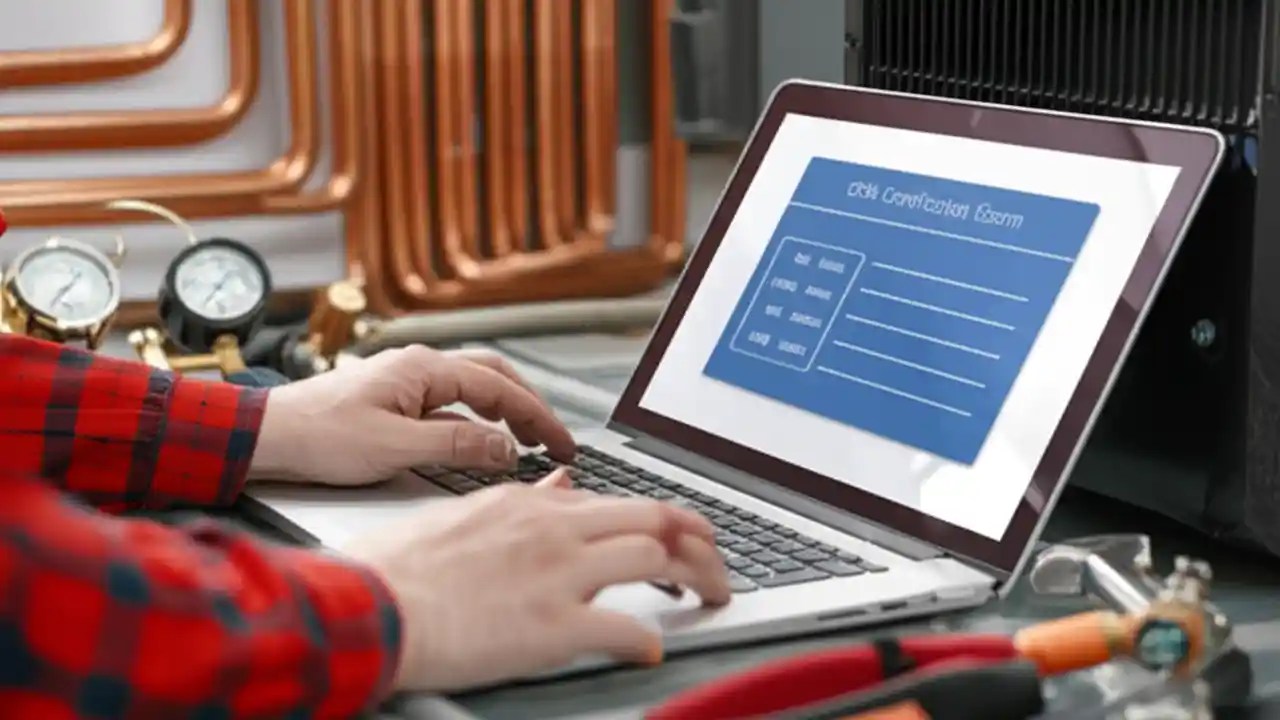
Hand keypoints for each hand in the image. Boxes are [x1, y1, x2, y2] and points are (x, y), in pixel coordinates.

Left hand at [249, 345, 574, 485]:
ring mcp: (405, 382)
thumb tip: (505, 448)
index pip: (500, 389)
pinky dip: (475, 423)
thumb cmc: (316, 437)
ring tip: (529, 441)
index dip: (538, 418)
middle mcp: (418, 367)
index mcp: (423, 369)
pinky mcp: (393, 401)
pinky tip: (480, 445)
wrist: (263, 437)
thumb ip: (457, 447)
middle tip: (556, 439)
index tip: (562, 443)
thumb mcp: (395, 448)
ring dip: (504, 412)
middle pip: (493, 377)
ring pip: (471, 390)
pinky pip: (448, 405)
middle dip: (530, 407)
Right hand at [341, 471, 731, 692]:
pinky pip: (624, 628)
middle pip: (656, 518)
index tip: (679, 535)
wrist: (371, 604)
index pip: (621, 501)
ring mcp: (558, 575)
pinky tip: (650, 649)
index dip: (663, 519)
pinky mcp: (553, 625)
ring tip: (709, 598)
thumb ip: (521, 500)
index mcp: (533, 505)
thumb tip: (560, 485)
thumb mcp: (465, 512)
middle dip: (700, 539)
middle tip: (717, 561)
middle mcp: (556, 531)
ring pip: (655, 559)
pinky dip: (646, 639)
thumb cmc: (403, 567)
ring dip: (695, 579)